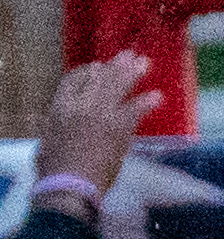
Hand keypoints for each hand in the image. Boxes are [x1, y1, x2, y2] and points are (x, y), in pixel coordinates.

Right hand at [34, 51, 143, 199]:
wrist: (69, 183)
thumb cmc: (55, 167)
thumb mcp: (49, 138)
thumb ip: (60, 124)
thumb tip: (67, 121)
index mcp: (58, 107)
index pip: (72, 80)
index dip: (87, 71)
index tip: (98, 66)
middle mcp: (79, 105)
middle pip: (99, 78)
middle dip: (115, 65)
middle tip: (130, 55)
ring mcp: (100, 114)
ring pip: (117, 87)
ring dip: (132, 74)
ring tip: (145, 63)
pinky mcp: (118, 128)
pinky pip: (135, 109)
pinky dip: (147, 102)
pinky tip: (158, 96)